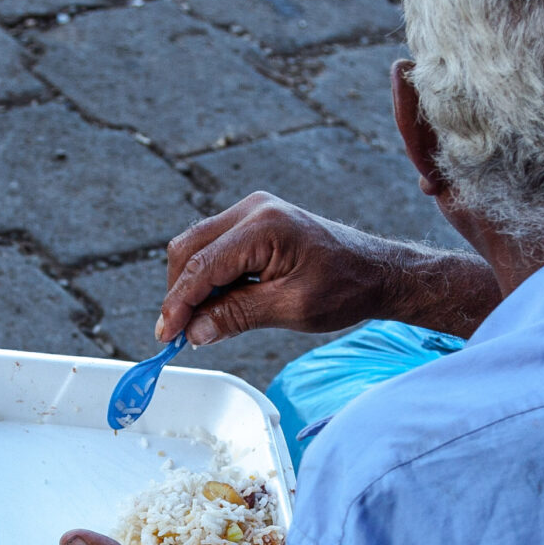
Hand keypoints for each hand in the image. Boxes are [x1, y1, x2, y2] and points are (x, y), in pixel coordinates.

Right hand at [157, 193, 500, 344]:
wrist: (378, 272)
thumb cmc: (346, 289)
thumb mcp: (291, 309)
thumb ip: (238, 316)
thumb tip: (194, 331)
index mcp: (264, 226)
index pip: (202, 265)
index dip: (178, 303)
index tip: (165, 335)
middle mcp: (253, 209)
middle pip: (189, 249)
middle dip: (180, 292)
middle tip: (179, 334)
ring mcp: (253, 211)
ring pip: (197, 247)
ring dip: (193, 285)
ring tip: (203, 323)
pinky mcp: (256, 222)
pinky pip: (216, 247)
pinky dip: (210, 277)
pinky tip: (220, 304)